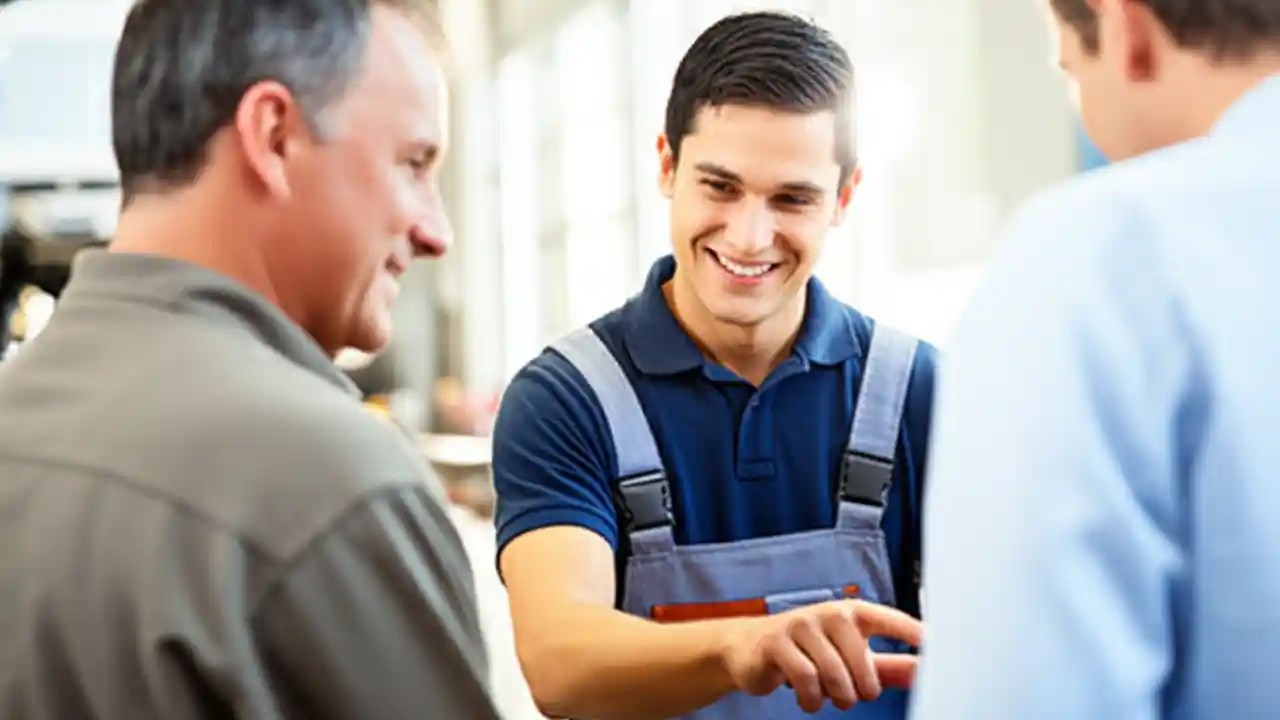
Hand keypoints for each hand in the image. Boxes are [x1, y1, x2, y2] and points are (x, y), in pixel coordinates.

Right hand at [720, 599, 922, 712]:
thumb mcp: (851, 657)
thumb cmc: (809, 651)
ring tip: (828, 696)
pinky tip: (808, 698)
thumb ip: (889, 667)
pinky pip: (806, 681)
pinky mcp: (777, 642)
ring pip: (834, 676)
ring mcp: (801, 625)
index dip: (916, 634)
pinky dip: (811, 700)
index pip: (893, 620)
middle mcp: (830, 613)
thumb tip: (926, 672)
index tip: (941, 646)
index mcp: (854, 613)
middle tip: (849, 693)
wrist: (749, 647)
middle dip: (860, 691)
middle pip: (863, 665)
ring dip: (834, 698)